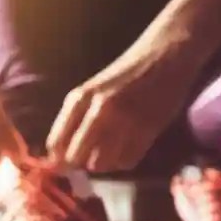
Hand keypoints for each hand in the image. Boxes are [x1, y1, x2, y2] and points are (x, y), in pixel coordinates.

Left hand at [46, 48, 203, 172]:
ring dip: (102, 165)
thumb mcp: (92, 90)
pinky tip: (127, 150)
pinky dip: (124, 162)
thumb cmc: (125, 74)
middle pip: (75, 157)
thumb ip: (75, 118)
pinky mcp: (148, 128)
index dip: (57, 159)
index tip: (62, 165)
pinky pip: (127, 161)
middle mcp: (98, 110)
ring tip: (109, 153)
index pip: (55, 143)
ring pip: (101, 164)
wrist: (164, 56)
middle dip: (78, 164)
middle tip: (87, 160)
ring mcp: (124, 120)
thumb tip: (57, 156)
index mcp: (79, 98)